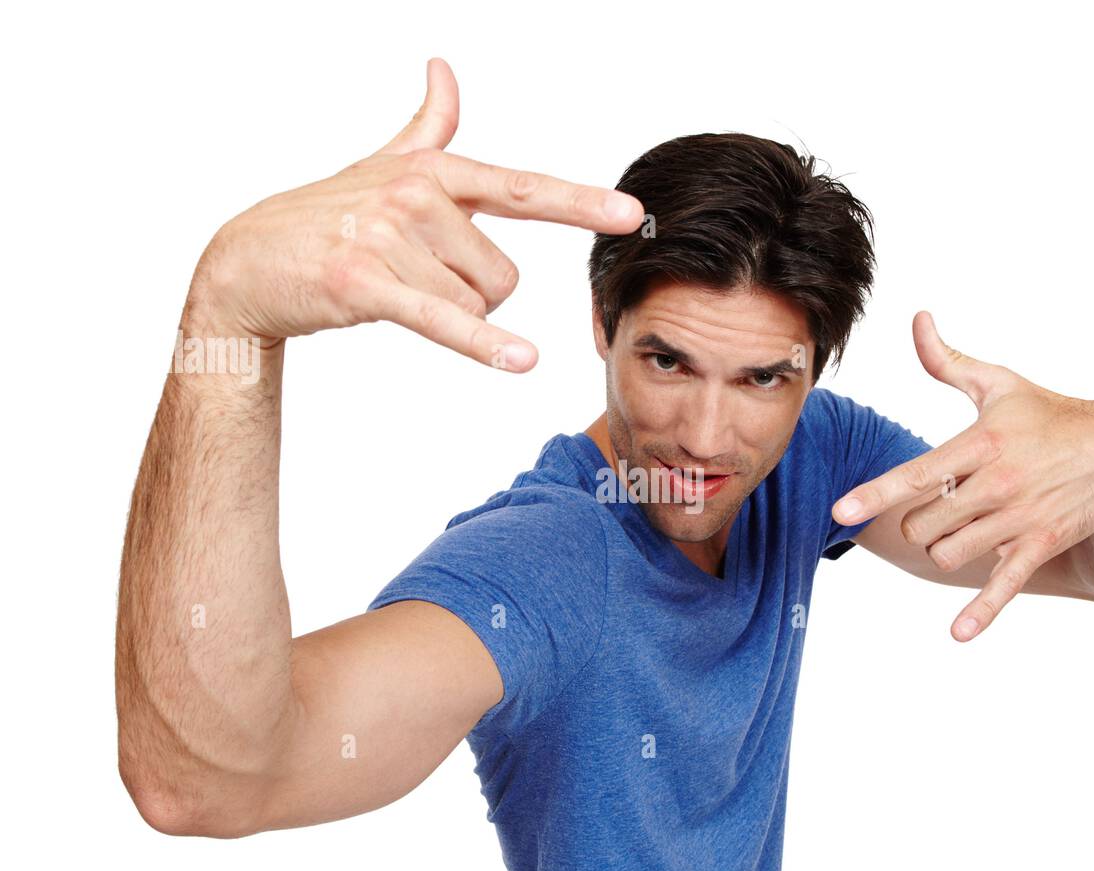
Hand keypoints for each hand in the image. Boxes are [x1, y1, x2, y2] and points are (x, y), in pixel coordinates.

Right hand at [184, 57, 643, 370]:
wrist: (246, 263)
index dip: (580, 202)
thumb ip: (426, 125)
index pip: (523, 187)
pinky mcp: (366, 284)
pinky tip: (520, 360)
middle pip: (503, 277)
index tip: (630, 214)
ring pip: (473, 306)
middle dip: (472, 295)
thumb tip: (444, 70)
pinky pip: (444, 320)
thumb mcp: (380, 163)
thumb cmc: (325, 217)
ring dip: (447, 318)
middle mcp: (417, 197)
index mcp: (432, 172)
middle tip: (416, 281)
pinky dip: (483, 345)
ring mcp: (390, 239)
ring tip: (394, 294)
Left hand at [832, 311, 1093, 640]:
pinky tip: (959, 633)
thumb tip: (918, 320)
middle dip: (916, 521)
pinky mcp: (1040, 544)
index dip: (875, 494)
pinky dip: (982, 611)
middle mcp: (996, 483)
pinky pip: (1004, 585)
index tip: (839, 512)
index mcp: (979, 443)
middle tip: (939, 506)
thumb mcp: (999, 384)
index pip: (916, 473)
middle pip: (923, 522)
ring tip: (960, 528)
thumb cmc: (1046, 414)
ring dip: (940, 547)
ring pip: (948, 551)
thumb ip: (948, 361)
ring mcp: (1018, 517)